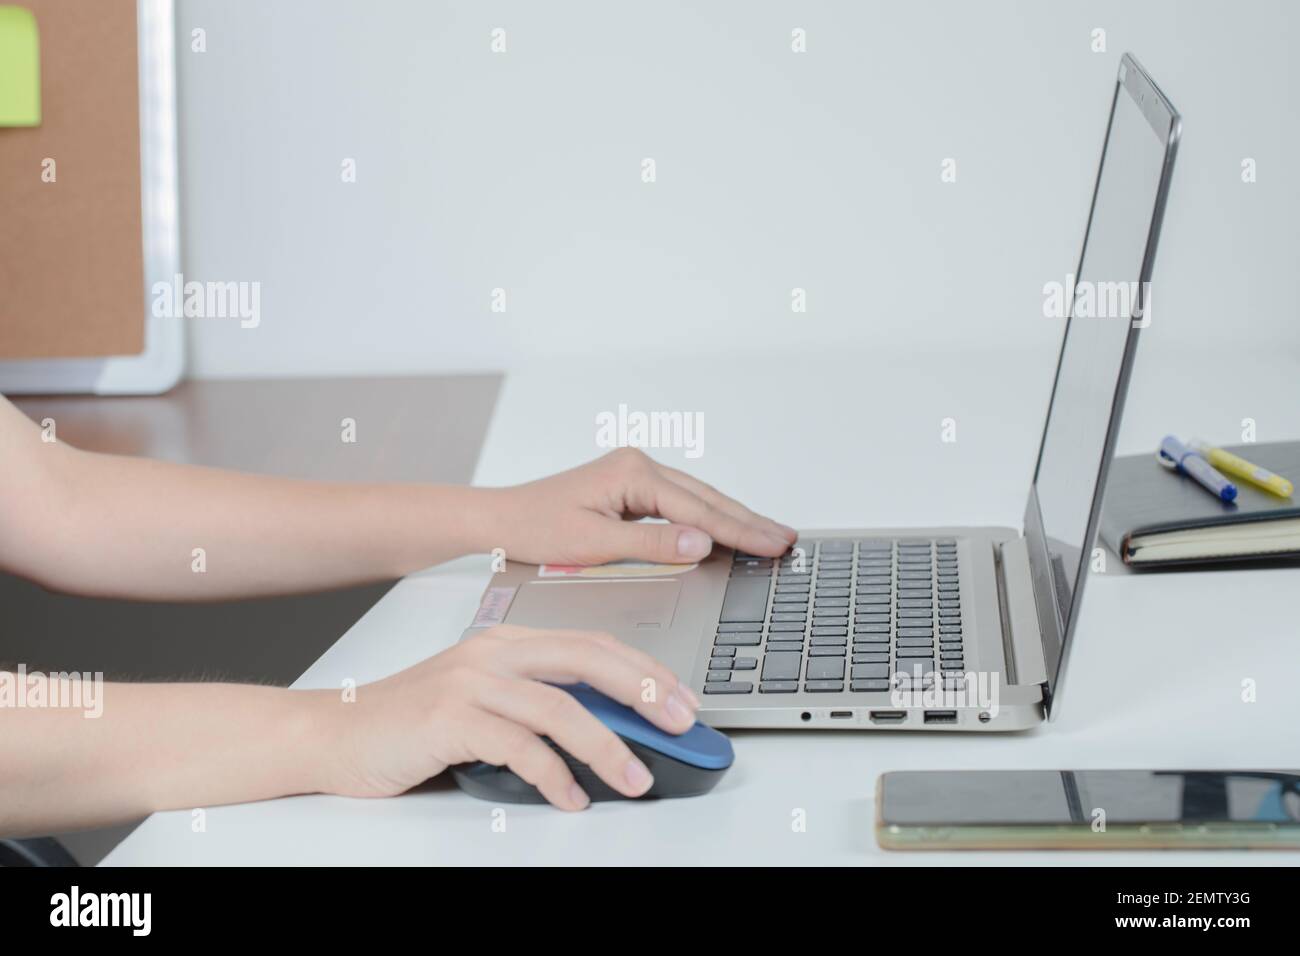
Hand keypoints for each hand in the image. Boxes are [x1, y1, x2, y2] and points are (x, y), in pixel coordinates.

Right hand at [317, 625, 701, 809]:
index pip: (593, 645)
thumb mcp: (482, 701)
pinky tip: (572, 798)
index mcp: (508, 642)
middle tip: (681, 724)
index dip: (644, 669)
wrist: (335, 734)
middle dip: (644, 691)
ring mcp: (471, 681)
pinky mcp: (449, 717)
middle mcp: (494, 652)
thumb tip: (606, 731)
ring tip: (634, 780)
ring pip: (560, 707)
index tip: (681, 698)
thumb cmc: (411, 723)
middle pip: (589, 660)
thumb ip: (535, 704)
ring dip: (607, 747)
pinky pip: (518, 746)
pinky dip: (553, 776)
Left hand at [479, 448, 796, 565]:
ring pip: (699, 500)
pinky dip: (710, 519)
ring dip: (735, 520)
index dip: (740, 530)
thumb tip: (700, 544)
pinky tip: (730, 532)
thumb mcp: (593, 543)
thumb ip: (650, 544)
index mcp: (632, 472)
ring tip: (771, 536)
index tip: (773, 544)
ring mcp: (637, 475)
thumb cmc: (536, 528)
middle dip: (749, 521)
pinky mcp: (633, 489)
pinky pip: (683, 505)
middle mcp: (638, 466)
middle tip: (787, 540)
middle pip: (707, 498)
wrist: (502, 520)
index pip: (698, 509)